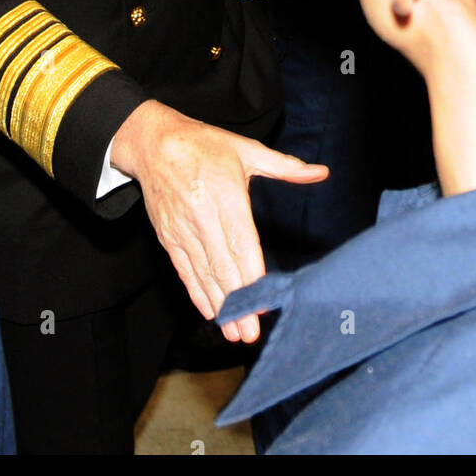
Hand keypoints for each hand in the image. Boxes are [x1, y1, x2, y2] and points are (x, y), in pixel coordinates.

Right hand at [110, 100, 327, 341]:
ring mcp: (182, 229)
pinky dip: (197, 293)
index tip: (266, 299)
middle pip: (223, 266)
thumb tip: (320, 172)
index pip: (241, 242)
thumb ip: (285, 167)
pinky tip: (210, 312)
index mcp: (226, 194)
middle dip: (238, 302)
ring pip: (203, 273)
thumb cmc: (206, 145)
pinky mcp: (168, 237)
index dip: (252, 274)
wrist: (155, 143)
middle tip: (251, 332)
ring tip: (234, 332)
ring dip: (219, 306)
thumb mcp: (247, 150)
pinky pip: (184, 270)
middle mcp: (202, 215)